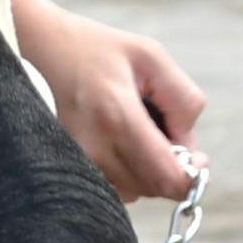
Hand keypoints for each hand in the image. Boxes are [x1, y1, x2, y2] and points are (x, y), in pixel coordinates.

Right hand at [11, 0, 205, 201]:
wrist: (45, 50)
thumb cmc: (100, 50)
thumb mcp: (152, 57)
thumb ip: (183, 100)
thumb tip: (190, 146)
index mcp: (119, 116)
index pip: (164, 175)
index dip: (189, 177)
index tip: (197, 160)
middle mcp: (94, 147)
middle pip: (152, 188)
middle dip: (169, 167)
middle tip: (165, 134)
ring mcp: (78, 161)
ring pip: (134, 192)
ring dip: (148, 171)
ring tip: (139, 133)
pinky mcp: (69, 166)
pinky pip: (113, 188)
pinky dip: (128, 173)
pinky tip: (120, 143)